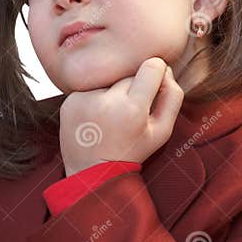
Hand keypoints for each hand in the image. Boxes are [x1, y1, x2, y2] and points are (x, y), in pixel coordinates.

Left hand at [59, 57, 183, 175]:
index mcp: (133, 110)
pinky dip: (94, 99)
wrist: (92, 173)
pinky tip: (96, 119)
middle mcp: (106, 102)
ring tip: (111, 118)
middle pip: (128, 75)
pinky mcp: (69, 102)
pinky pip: (90, 88)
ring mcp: (84, 101)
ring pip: (109, 80)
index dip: (156, 72)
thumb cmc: (132, 151)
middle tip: (128, 114)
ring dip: (112, 93)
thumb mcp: (162, 131)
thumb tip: (165, 67)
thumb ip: (172, 96)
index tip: (154, 83)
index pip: (151, 67)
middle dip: (133, 89)